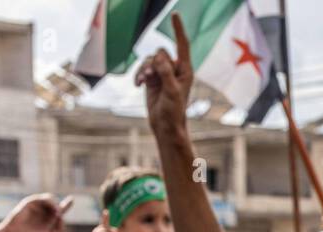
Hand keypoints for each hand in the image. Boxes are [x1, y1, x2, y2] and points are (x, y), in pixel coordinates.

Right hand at [0, 194, 71, 231]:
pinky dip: (50, 203)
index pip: (59, 210)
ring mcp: (36, 207)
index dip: (66, 204)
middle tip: (59, 216)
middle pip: (55, 204)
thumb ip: (60, 229)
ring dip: (55, 205)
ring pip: (50, 199)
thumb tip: (62, 217)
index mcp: (48, 220)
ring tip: (57, 213)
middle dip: (61, 208)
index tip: (71, 199)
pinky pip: (42, 198)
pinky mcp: (30, 203)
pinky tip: (54, 210)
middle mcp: (43, 212)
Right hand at [138, 13, 193, 136]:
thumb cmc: (173, 111)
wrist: (165, 125)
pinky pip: (142, 68)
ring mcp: (163, 74)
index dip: (178, 29)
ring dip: (144, 69)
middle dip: (153, 63)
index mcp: (185, 71)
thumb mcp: (172, 91)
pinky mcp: (153, 79)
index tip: (175, 14)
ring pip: (149, 59)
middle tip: (151, 77)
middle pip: (160, 52)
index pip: (182, 45)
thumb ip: (166, 72)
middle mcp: (175, 70)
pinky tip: (137, 85)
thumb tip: (159, 57)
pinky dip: (139, 75)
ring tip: (144, 81)